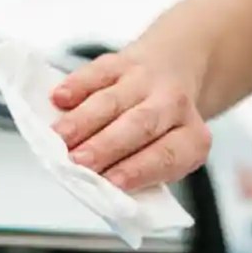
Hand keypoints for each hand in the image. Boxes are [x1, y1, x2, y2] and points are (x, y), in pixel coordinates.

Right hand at [50, 50, 211, 191]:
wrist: (176, 67)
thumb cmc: (164, 129)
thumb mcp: (168, 157)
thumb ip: (141, 174)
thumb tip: (102, 190)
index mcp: (192, 138)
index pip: (167, 156)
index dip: (139, 169)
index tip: (111, 182)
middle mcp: (173, 105)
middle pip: (139, 125)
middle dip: (106, 145)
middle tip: (78, 163)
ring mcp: (145, 80)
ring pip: (112, 101)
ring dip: (82, 121)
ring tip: (59, 139)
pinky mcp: (119, 62)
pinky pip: (97, 73)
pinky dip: (76, 86)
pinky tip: (59, 99)